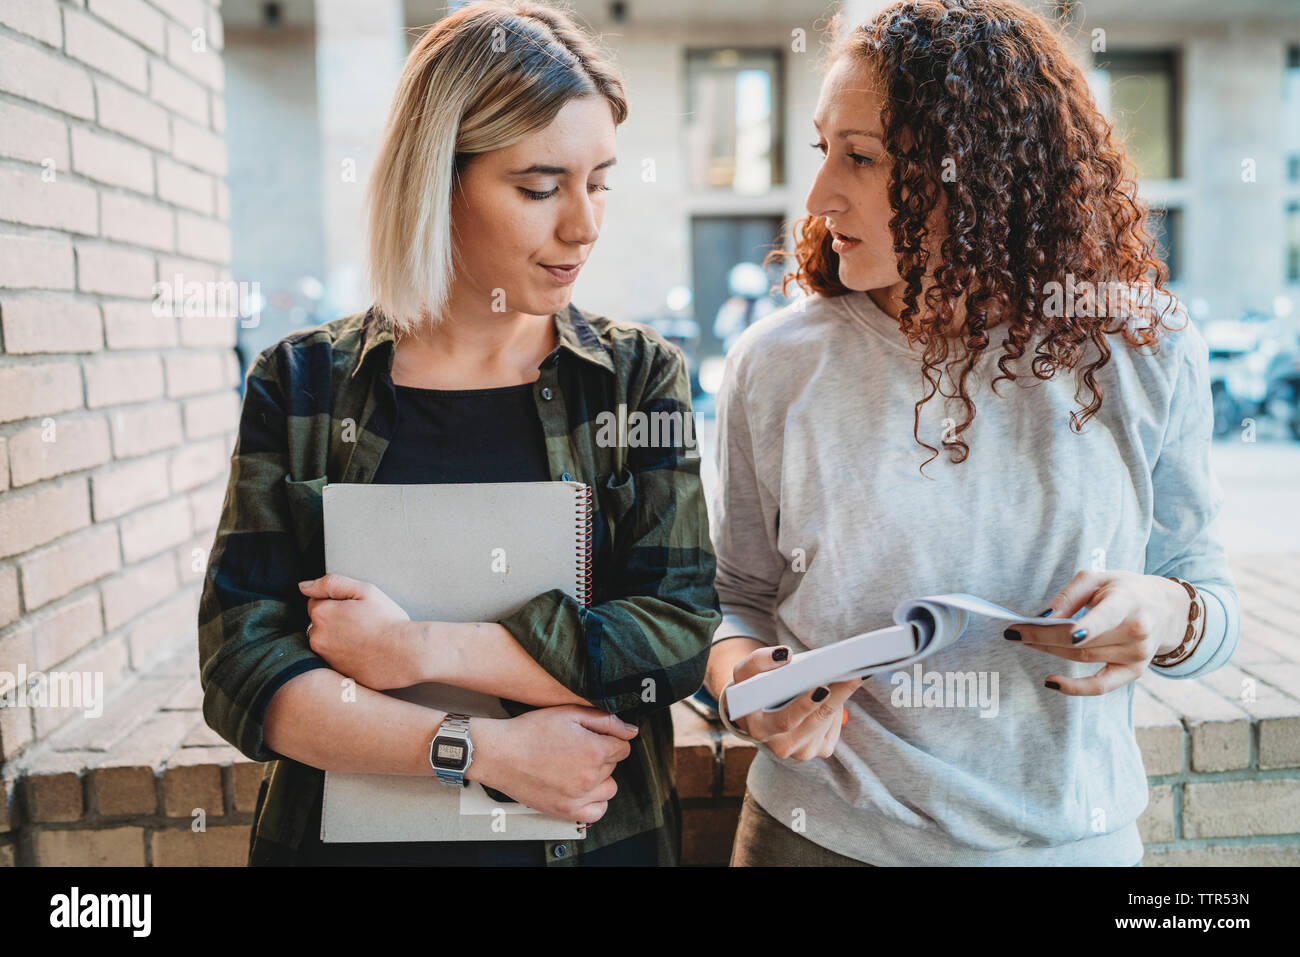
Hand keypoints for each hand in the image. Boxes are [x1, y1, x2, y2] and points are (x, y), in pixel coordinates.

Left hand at [298, 573, 414, 688]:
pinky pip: (335, 658)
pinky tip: (364, 652)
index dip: (338, 601)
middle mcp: (317, 638)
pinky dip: (345, 654)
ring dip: (339, 638)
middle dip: (335, 620)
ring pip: (326, 641)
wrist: (406, 654)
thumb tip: (303, 586)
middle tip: (363, 622)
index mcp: (321, 614)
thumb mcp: (365, 591)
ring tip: (365, 638)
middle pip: (319, 623)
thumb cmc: (388, 621)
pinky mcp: (335, 673)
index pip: (316, 601)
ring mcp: (325, 658)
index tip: (357, 607)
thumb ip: (331, 583)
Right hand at [467, 707, 638, 823]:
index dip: (609, 739)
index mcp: (594, 750)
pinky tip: (582, 789)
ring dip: (600, 778)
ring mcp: (579, 797)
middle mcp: (590, 777)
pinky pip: (597, 811)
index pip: (624, 747)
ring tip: (577, 767)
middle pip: (614, 766)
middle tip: (577, 748)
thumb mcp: (569, 713)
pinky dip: (594, 801)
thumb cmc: (531, 730)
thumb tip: (632, 731)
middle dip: (602, 756)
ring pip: (609, 788)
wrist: (500, 753)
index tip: (592, 737)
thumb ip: (606, 720)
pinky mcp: (566, 812)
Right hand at [723, 645, 857, 760]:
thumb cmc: (754, 689)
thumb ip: (758, 661)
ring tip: (851, 674)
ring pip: (826, 721)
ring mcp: (801, 751)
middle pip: (813, 722)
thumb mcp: (745, 674)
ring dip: (838, 697)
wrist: (757, 714)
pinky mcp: (819, 750)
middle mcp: (779, 746)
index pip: (785, 720)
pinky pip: (833, 726)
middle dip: (833, 698)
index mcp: (759, 728)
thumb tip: (785, 655)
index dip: (805, 706)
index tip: (823, 688)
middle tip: (851, 677)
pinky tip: (838, 691)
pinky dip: (836, 706)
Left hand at [1011, 570, 1191, 695]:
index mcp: (1128, 602)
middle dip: (1041, 637)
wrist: (1165, 608)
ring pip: (1082, 658)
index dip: (1064, 628)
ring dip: (1050, 651)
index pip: (1096, 619)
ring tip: (1026, 641)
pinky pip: (1100, 686)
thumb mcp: (1097, 578)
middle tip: (1015, 631)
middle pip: (1079, 642)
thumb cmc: (1124, 589)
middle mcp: (1137, 631)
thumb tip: (1042, 618)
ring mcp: (1137, 655)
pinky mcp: (1134, 672)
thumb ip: (1069, 595)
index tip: (1028, 629)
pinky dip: (1074, 688)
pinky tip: (1051, 682)